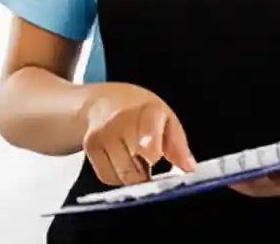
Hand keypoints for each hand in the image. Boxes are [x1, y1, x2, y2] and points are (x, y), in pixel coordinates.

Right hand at [81, 83, 196, 186]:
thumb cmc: (141, 112)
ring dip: (134, 176)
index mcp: (147, 110)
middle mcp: (121, 121)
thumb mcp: (166, 118)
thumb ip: (178, 144)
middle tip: (151, 161)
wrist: (102, 102)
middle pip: (137, 166)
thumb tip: (189, 169)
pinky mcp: (91, 147)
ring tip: (137, 159)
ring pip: (123, 176)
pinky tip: (122, 161)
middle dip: (147, 172)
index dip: (150, 147)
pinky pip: (108, 177)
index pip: (147, 134)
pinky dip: (118, 177)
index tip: (153, 158)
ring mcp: (103, 134)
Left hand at [230, 121, 279, 197]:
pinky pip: (278, 172)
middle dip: (246, 183)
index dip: (256, 182)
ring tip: (231, 171)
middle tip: (224, 176)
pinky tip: (251, 165)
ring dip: (252, 177)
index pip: (277, 184)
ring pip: (271, 181)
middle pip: (269, 187)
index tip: (237, 178)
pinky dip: (264, 169)